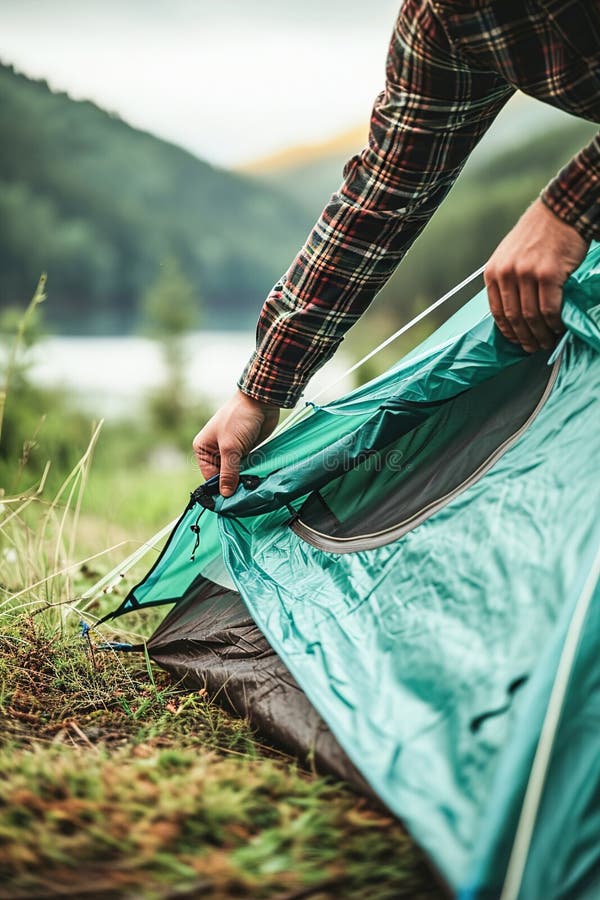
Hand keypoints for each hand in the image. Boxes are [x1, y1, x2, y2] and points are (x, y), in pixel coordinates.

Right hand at [193, 390, 279, 495]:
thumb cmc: (239, 420)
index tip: (230, 503)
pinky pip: (247, 467)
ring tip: (252, 491)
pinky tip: (258, 483)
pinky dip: (251, 474)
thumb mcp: (231, 447)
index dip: (220, 489)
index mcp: (203, 449)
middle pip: (223, 476)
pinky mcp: (246, 450)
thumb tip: (225, 494)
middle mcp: (215, 451)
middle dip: (233, 486)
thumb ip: (229, 472)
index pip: (210, 477)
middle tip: (244, 499)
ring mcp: (231, 451)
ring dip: (244, 481)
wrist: (260, 401)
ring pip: (236, 473)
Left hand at [484, 198, 588, 351]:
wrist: (559, 212)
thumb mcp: (509, 254)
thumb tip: (511, 309)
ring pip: (531, 316)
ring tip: (547, 342)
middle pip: (514, 317)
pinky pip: (549, 309)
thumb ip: (506, 279)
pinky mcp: (548, 275)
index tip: (516, 341)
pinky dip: (554, 323)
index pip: (497, 311)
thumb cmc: (537, 234)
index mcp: (493, 271)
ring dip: (540, 334)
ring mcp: (526, 274)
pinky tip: (558, 328)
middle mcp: (506, 274)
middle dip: (524, 337)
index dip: (507, 331)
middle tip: (533, 348)